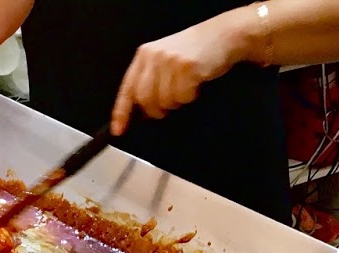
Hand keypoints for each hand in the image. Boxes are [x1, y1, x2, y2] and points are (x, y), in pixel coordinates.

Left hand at [111, 23, 240, 134]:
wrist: (220, 36)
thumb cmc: (193, 52)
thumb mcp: (164, 61)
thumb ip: (150, 81)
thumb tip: (140, 111)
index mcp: (144, 55)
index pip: (128, 88)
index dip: (122, 112)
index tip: (119, 130)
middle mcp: (154, 56)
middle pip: (145, 99)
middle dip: (156, 110)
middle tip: (169, 105)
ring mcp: (170, 61)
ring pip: (165, 101)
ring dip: (177, 102)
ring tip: (185, 87)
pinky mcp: (187, 67)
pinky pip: (183, 97)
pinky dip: (190, 96)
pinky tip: (195, 83)